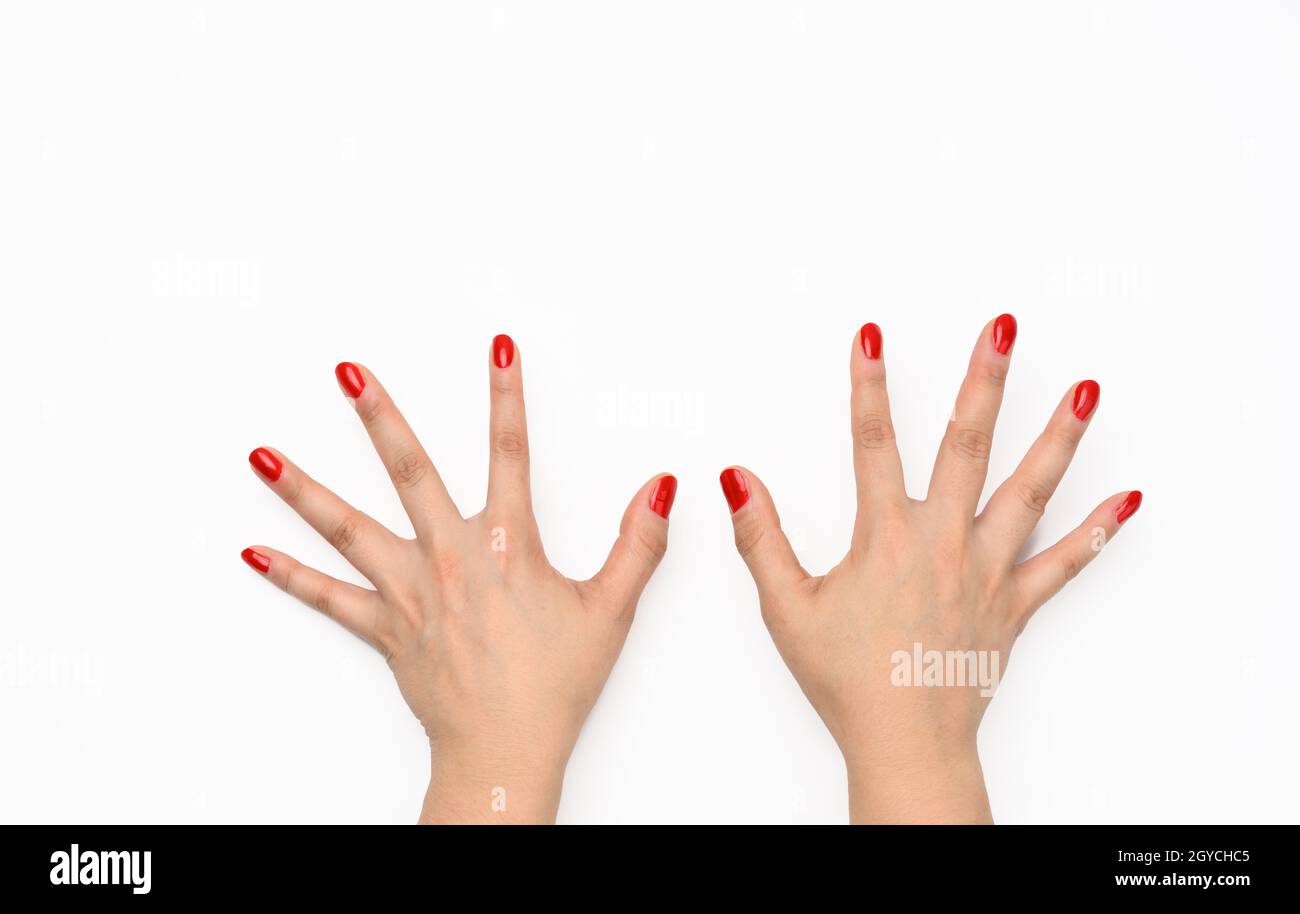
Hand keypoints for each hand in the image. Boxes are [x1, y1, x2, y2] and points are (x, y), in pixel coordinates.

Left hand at [242, 336, 675, 822]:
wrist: (505, 750)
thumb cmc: (554, 685)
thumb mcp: (611, 609)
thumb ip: (638, 543)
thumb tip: (659, 488)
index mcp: (508, 546)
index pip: (511, 452)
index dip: (508, 394)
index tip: (500, 347)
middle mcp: (450, 556)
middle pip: (409, 471)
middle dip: (377, 415)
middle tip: (348, 372)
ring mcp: (410, 591)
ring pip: (347, 527)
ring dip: (302, 488)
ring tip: (261, 455)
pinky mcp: (385, 626)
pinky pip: (328, 597)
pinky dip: (289, 575)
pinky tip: (254, 552)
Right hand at [720, 316, 1139, 822]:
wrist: (905, 743)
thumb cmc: (847, 680)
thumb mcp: (787, 608)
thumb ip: (762, 538)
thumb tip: (737, 480)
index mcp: (885, 538)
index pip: (872, 443)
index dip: (869, 385)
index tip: (872, 336)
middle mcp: (943, 541)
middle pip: (968, 444)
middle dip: (985, 380)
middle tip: (1004, 329)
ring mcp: (986, 570)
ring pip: (1030, 490)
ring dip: (1059, 436)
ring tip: (1086, 389)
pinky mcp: (1014, 604)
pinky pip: (1065, 561)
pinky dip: (1099, 531)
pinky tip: (1129, 501)